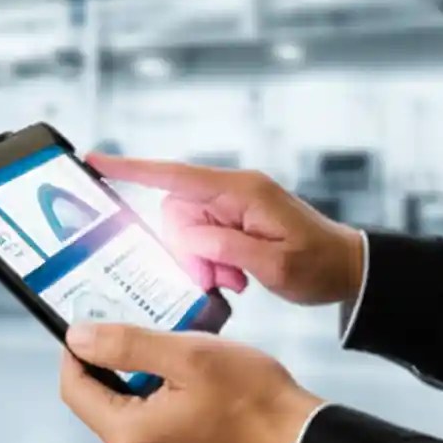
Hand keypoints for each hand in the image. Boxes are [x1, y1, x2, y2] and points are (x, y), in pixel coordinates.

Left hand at [61, 323, 322, 442]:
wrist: (301, 442)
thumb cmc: (255, 401)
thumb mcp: (187, 355)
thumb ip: (125, 344)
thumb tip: (77, 337)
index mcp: (129, 437)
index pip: (74, 387)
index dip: (76, 350)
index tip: (88, 323)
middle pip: (97, 401)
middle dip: (114, 363)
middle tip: (141, 332)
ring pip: (124, 413)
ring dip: (139, 381)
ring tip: (173, 356)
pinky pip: (148, 428)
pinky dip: (157, 401)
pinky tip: (185, 382)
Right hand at [88, 154, 364, 305]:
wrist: (348, 270)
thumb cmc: (319, 265)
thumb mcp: (275, 264)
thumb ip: (226, 248)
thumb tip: (187, 237)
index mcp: (241, 190)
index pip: (174, 176)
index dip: (131, 169)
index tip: (94, 162)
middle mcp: (231, 191)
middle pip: (175, 213)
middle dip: (186, 250)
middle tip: (219, 278)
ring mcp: (231, 205)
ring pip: (184, 231)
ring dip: (200, 261)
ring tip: (234, 280)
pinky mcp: (232, 220)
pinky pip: (200, 239)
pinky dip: (209, 262)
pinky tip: (235, 277)